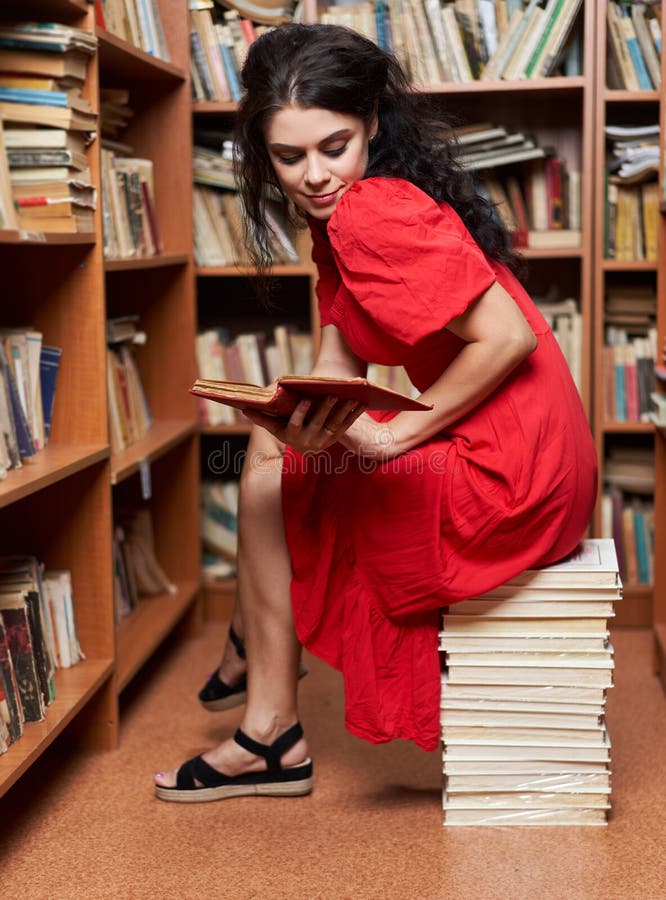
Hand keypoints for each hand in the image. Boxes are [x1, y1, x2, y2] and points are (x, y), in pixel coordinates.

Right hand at [242, 396, 365, 452]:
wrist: (302, 444)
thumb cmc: (284, 428)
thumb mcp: (273, 424)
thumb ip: (261, 417)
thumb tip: (243, 408)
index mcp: (292, 435)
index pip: (295, 423)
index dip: (300, 412)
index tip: (305, 400)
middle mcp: (309, 441)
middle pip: (318, 423)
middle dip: (326, 409)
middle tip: (333, 395)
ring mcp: (324, 441)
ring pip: (335, 425)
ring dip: (344, 412)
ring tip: (351, 398)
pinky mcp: (336, 438)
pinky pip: (346, 426)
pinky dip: (354, 414)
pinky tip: (361, 403)